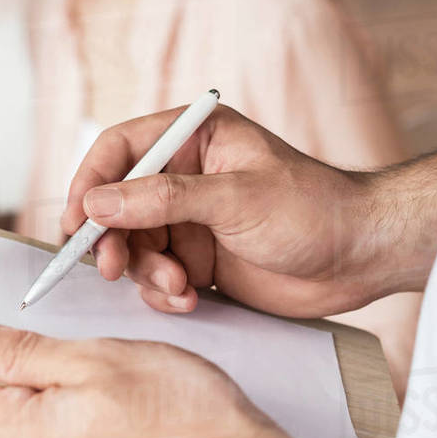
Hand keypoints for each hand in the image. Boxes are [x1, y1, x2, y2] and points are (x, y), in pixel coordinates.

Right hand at [61, 104, 393, 318]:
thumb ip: (165, 199)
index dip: (90, 183)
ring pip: (133, 246)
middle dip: (112, 240)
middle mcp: (183, 175)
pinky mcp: (197, 260)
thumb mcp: (237, 198)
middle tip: (112, 269)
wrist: (360, 257)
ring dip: (145, 272)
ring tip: (179, 287)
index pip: (120, 150)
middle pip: (116, 204)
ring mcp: (188, 220)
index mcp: (192, 138)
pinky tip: (192, 299)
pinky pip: (155, 277)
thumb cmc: (313, 209)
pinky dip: (163, 293)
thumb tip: (97, 202)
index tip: (76, 222)